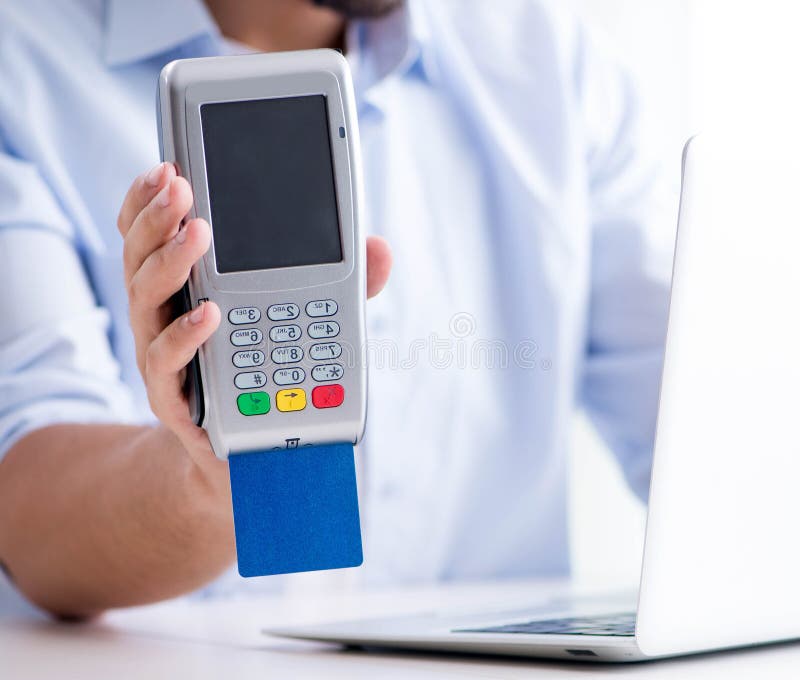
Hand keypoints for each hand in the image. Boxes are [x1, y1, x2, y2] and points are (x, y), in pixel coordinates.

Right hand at [117, 162, 391, 468]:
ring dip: (171, 261)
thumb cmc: (267, 371)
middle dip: (157, 215)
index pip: (153, 234)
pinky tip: (211, 314)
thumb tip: (379, 249)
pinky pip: (168, 360)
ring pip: (146, 298)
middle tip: (179, 186)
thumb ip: (337, 283)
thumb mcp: (305, 318)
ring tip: (198, 232)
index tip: (171, 166)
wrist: (249, 451)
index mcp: (186, 284)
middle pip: (141, 254)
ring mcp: (162, 351)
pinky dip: (186, 336)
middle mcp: (164, 312)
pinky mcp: (172, 395)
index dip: (152, 200)